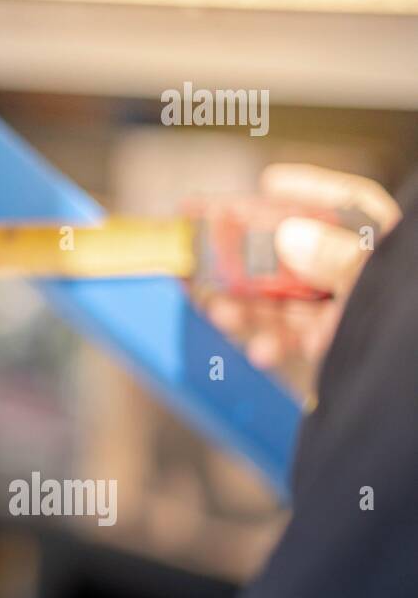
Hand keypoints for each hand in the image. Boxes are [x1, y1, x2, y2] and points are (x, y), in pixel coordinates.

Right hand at [204, 164, 400, 371]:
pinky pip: (292, 340)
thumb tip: (292, 235)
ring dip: (245, 304)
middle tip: (202, 241)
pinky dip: (267, 342)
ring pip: (286, 299)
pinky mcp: (336, 352)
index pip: (352, 205)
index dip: (310, 189)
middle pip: (300, 252)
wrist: (416, 417)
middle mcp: (366, 280)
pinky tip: (258, 350)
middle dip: (247, 253)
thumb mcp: (379, 288)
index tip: (269, 180)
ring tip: (216, 308)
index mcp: (389, 254)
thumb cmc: (408, 338)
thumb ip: (341, 260)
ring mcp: (350, 317)